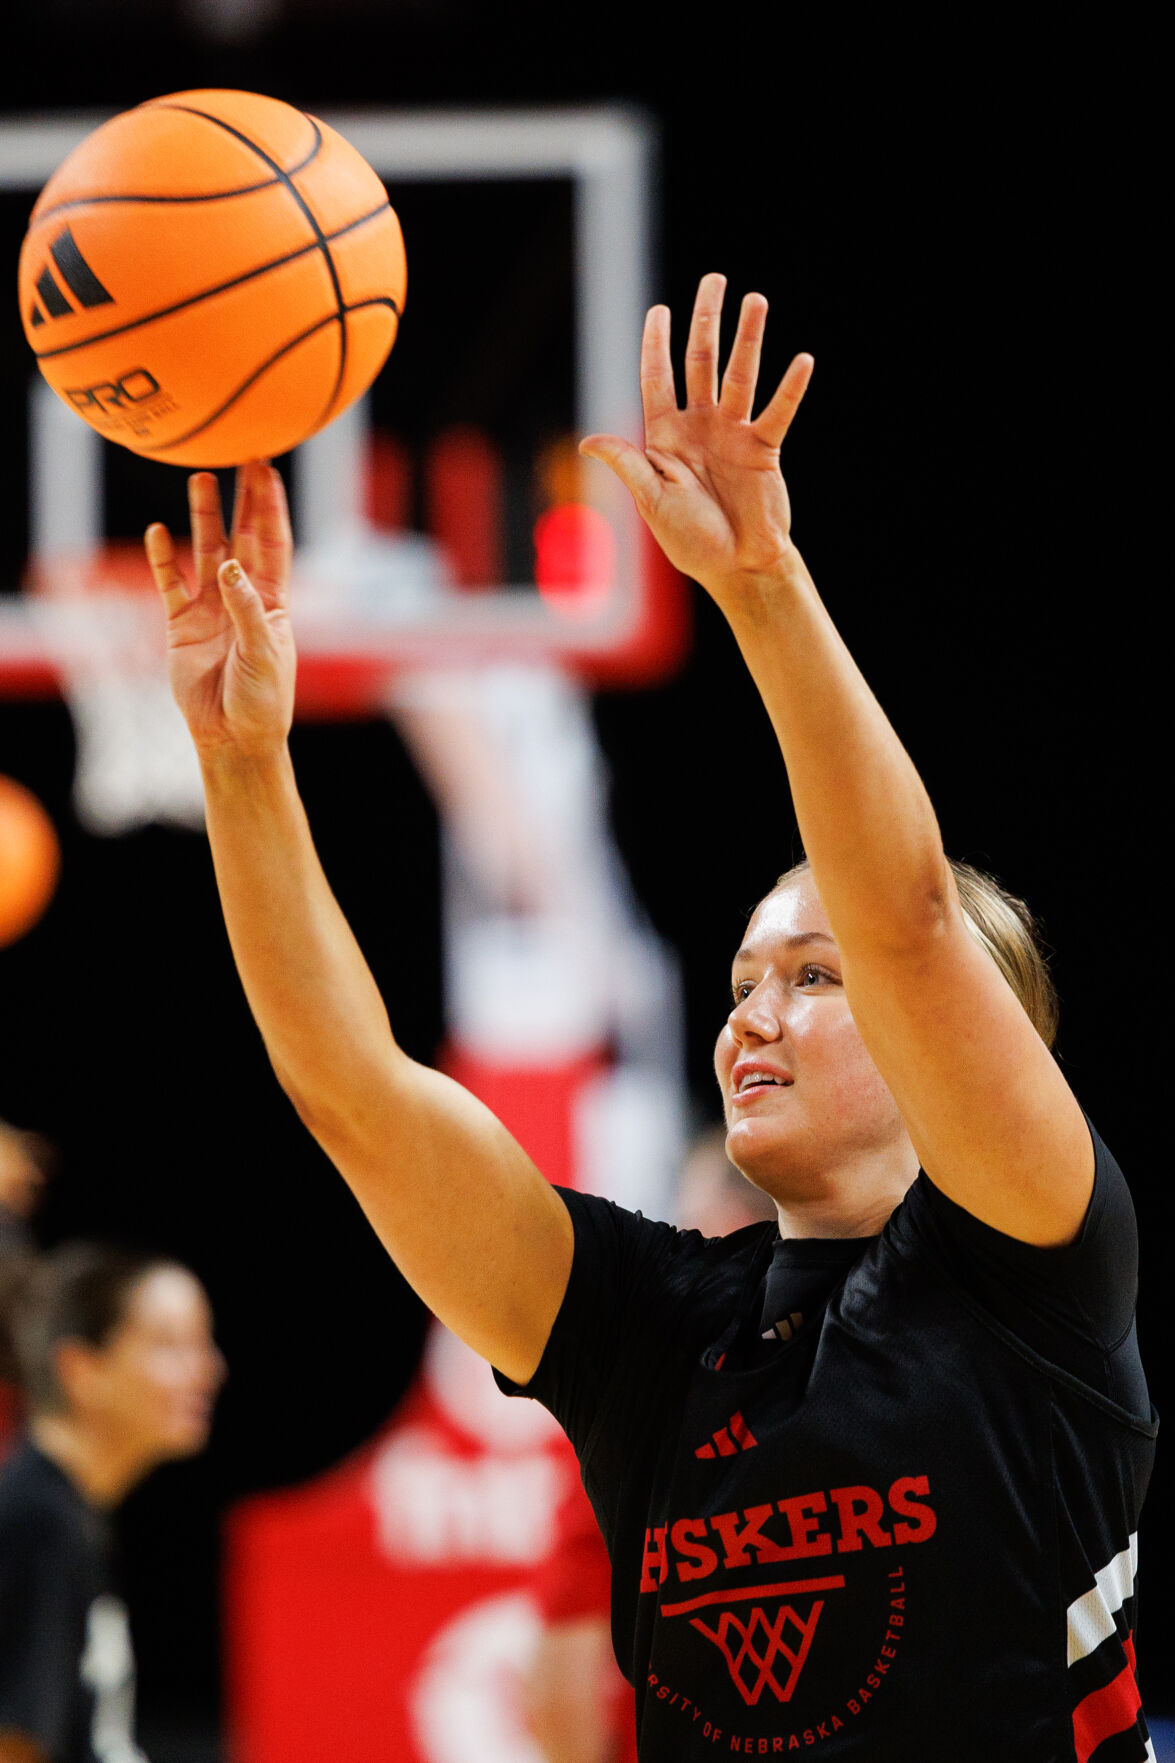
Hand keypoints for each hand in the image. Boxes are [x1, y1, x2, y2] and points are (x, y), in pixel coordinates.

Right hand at [144, 461, 294, 757]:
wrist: (231, 736)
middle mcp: (243, 597)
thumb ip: (246, 610)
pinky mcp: (182, 624)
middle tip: (241, 456)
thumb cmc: (261, 701)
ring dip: (204, 517)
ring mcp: (211, 608)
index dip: (271, 508)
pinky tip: (157, 532)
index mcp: (273, 602)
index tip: (269, 471)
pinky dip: (163, 559)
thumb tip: (229, 566)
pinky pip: (171, 584)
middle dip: (242, 499)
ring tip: (199, 479)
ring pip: (206, 551)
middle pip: (242, 536)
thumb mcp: (262, 654)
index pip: (274, 544)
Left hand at [580, 272, 812, 598]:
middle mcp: (700, 426)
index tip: (659, 310)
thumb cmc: (691, 540)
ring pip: (740, 375)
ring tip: (756, 300)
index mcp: (666, 437)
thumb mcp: (652, 503)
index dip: (657, 344)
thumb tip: (588, 442)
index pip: (658, 378)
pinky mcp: (763, 448)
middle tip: (714, 280)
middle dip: (706, 321)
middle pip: (701, 362)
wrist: (737, 567)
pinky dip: (790, 389)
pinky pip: (778, 412)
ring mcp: (733, 433)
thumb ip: (628, 466)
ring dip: (748, 338)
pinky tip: (802, 360)